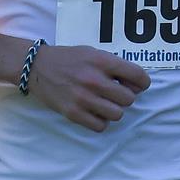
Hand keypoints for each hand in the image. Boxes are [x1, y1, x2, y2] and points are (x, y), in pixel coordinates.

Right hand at [29, 44, 150, 131]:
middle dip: (125, 97)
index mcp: (102, 61)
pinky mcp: (73, 113)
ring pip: (117, 114)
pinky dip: (101, 121)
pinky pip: (100, 126)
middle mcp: (94, 80)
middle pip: (129, 99)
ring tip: (104, 103)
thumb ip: (114, 66)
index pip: (138, 76)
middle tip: (116, 93)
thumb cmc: (69, 59)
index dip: (142, 83)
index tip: (137, 85)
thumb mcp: (93, 53)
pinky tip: (94, 112)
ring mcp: (83, 98)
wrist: (37, 67)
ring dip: (114, 110)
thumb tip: (136, 84)